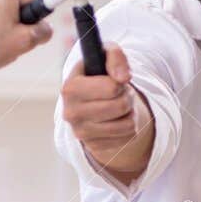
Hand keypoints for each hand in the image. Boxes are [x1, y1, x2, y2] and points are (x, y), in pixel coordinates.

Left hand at [0, 0, 52, 78]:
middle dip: (19, 27)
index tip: (50, 17)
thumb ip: (43, 33)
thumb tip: (46, 29)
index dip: (41, 19)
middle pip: (19, 9)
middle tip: (11, 42)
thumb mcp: (24, 42)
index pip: (37, 3)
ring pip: (3, 15)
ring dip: (3, 30)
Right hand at [60, 43, 153, 181]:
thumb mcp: (104, 55)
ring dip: (130, 112)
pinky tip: (117, 120)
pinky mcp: (94, 146)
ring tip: (119, 106)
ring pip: (127, 124)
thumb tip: (123, 78)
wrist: (89, 99)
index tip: (115, 80)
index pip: (112, 87)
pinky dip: (129, 127)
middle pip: (121, 106)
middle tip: (121, 93)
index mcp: (70, 88)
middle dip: (127, 96)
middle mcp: (71, 113)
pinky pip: (128, 137)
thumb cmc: (98, 74)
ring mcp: (81, 133)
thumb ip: (115, 56)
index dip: (120, 82)